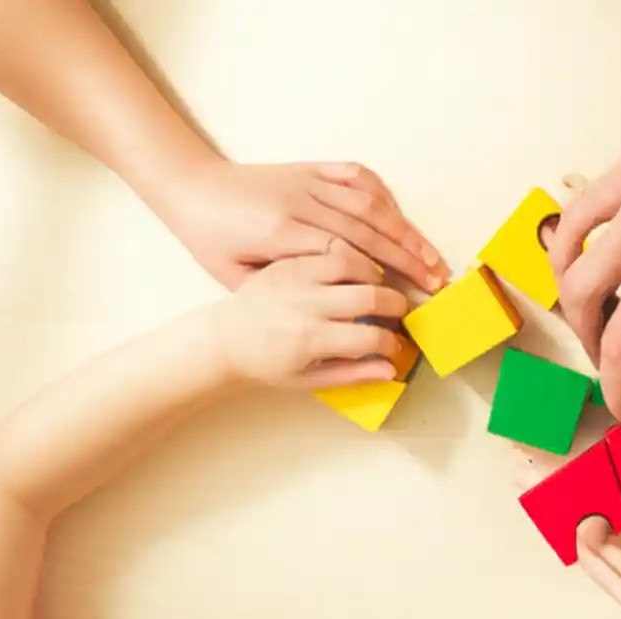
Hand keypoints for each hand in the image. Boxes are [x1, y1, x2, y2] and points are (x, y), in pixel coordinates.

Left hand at [155, 159, 448, 290]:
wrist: (190, 188)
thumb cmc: (210, 239)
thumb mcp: (234, 278)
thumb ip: (281, 291)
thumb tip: (323, 302)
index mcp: (279, 234)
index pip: (343, 256)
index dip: (378, 276)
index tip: (402, 297)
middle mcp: (299, 203)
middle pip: (366, 231)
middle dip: (406, 257)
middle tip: (434, 279)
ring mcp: (307, 181)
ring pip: (368, 203)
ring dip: (405, 230)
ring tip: (430, 254)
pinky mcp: (309, 168)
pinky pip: (355, 175)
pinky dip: (382, 193)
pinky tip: (400, 216)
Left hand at [213, 240, 408, 388]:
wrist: (219, 333)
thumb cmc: (262, 361)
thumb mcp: (304, 380)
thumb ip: (350, 374)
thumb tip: (390, 369)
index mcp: (306, 337)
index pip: (367, 336)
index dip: (390, 341)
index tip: (395, 345)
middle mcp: (303, 299)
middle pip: (369, 294)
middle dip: (396, 303)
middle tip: (401, 309)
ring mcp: (295, 270)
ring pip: (356, 257)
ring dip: (382, 267)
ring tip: (394, 276)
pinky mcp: (289, 251)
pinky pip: (332, 236)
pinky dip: (360, 237)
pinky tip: (376, 241)